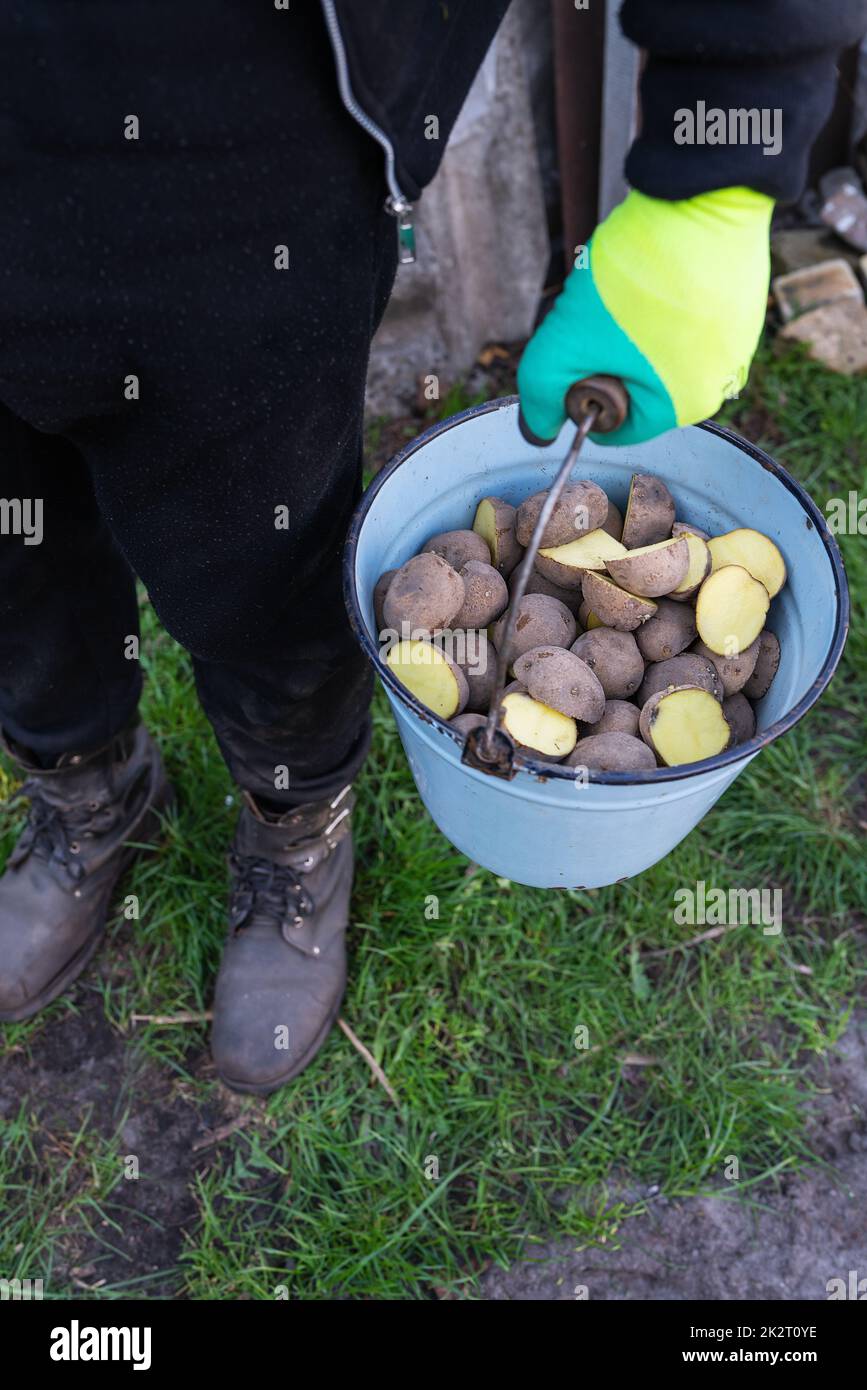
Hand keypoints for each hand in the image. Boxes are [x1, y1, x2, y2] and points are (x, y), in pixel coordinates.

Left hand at [517, 186, 772, 447]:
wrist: (699, 197)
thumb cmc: (634, 279)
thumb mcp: (565, 342)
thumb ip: (541, 392)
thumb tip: (536, 430)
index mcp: (683, 406)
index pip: (616, 425)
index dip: (582, 393)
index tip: (575, 353)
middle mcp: (720, 383)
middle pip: (637, 387)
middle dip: (608, 357)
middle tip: (599, 316)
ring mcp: (737, 342)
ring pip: (659, 352)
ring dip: (632, 328)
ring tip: (629, 290)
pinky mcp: (742, 305)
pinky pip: (687, 320)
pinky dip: (662, 303)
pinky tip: (655, 274)